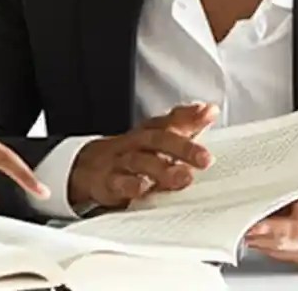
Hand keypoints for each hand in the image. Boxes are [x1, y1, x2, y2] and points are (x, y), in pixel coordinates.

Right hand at [69, 102, 216, 207]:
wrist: (87, 167)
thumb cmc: (130, 153)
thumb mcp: (155, 138)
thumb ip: (183, 125)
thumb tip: (210, 110)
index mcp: (149, 133)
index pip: (168, 120)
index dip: (188, 116)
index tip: (208, 112)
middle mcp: (136, 144)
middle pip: (157, 140)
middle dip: (182, 147)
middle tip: (204, 158)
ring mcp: (120, 162)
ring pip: (140, 161)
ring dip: (162, 169)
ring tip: (184, 177)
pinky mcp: (108, 182)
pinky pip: (118, 182)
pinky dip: (130, 185)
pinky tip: (142, 188)